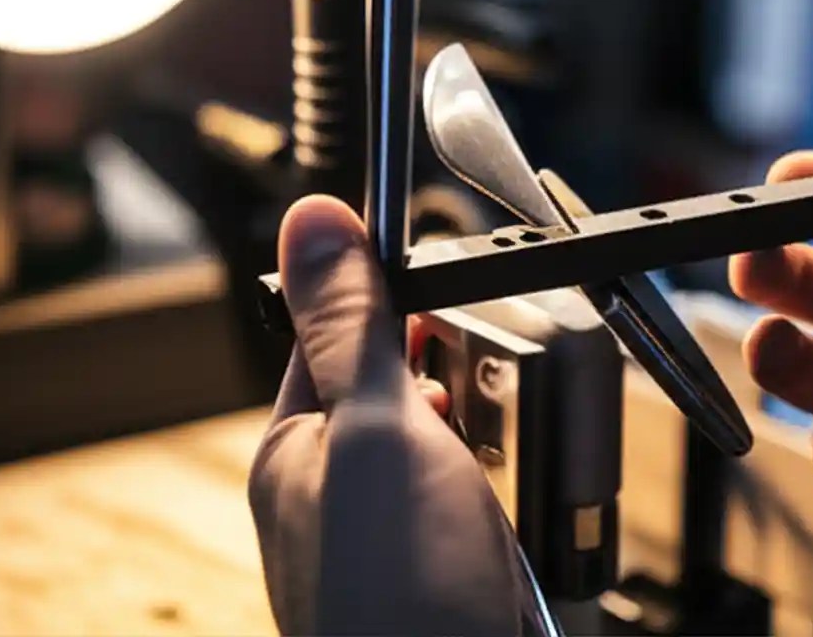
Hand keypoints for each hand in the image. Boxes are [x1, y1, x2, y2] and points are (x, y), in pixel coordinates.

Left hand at [247, 196, 526, 634]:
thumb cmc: (399, 592)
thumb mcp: (376, 429)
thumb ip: (349, 327)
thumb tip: (311, 219)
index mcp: (295, 449)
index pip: (333, 336)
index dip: (385, 294)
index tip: (442, 263)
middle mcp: (333, 493)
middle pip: (396, 385)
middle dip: (447, 367)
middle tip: (491, 364)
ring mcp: (388, 535)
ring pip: (443, 441)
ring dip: (483, 429)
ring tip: (507, 437)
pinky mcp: (439, 568)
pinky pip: (471, 497)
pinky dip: (500, 486)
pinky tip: (516, 498)